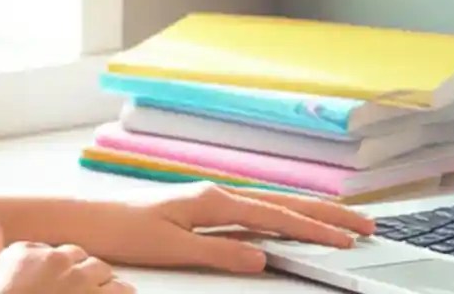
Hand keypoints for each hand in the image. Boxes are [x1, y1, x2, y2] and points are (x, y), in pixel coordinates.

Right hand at [0, 212, 133, 293]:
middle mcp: (56, 263)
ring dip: (104, 286)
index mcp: (27, 253)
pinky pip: (123, 292)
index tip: (50, 285)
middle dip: (82, 276)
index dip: (55, 270)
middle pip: (82, 261)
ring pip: (104, 274)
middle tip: (77, 293)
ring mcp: (79, 284)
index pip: (54, 253)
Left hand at [69, 183, 375, 274]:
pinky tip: (293, 223)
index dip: (316, 230)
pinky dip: (285, 216)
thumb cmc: (123, 230)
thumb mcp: (172, 248)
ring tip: (343, 222)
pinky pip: (257, 211)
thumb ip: (219, 253)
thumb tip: (262, 259)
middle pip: (285, 204)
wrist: (88, 220)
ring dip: (310, 214)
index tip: (348, 240)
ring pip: (274, 205)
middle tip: (366, 226)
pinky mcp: (204, 209)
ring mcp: (212, 200)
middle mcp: (216, 194)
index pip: (277, 217)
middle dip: (328, 215)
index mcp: (213, 200)